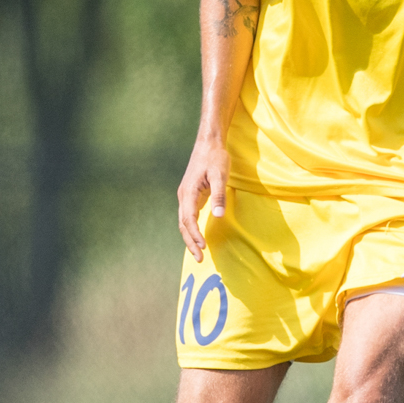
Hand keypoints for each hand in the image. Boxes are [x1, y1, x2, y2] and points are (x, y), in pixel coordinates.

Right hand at [176, 140, 229, 261]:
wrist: (208, 143)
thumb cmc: (215, 157)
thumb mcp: (220, 175)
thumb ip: (218, 195)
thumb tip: (217, 215)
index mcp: (188, 192)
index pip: (188, 219)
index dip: (195, 234)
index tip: (203, 247)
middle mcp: (184, 196)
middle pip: (183, 225)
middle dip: (190, 243)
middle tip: (200, 259)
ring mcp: (186, 196)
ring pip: (184, 222)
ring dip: (190, 238)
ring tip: (199, 253)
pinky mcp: (191, 195)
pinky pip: (188, 216)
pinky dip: (191, 229)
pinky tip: (198, 238)